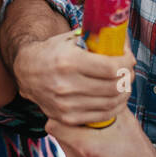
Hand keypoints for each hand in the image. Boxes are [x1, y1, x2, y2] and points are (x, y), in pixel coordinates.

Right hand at [12, 31, 134, 124]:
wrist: (27, 71)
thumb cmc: (53, 52)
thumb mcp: (71, 39)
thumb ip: (96, 39)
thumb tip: (123, 40)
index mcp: (69, 62)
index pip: (111, 68)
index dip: (126, 63)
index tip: (129, 59)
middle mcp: (66, 85)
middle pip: (113, 87)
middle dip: (128, 78)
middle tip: (129, 71)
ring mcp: (66, 104)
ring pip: (110, 103)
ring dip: (124, 93)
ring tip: (125, 84)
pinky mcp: (67, 117)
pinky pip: (101, 116)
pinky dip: (115, 108)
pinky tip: (117, 98)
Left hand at [46, 108, 155, 156]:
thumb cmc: (140, 154)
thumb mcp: (126, 122)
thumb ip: (105, 105)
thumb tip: (95, 89)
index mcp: (86, 145)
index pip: (54, 122)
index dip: (62, 112)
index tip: (74, 108)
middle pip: (56, 134)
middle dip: (67, 123)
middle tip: (84, 119)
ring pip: (64, 145)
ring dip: (73, 136)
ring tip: (93, 135)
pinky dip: (79, 151)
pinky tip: (97, 151)